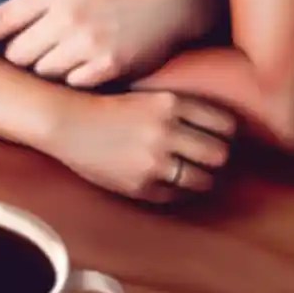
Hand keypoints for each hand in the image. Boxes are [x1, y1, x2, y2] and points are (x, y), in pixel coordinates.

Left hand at [0, 0, 221, 87]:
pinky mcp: (108, 66)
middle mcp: (66, 17)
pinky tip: (86, 68)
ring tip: (63, 60)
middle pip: (18, 55)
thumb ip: (39, 4)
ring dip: (46, 72)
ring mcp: (87, 43)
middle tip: (34, 55)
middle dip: (21, 58)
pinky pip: (72, 85)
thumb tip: (3, 31)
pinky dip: (74, 81)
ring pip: (42, 73)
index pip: (2, 17)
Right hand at [50, 91, 237, 202]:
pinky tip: (167, 181)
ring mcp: (153, 161)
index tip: (218, 137)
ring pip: (203, 180)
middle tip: (206, 158)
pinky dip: (177, 190)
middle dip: (216, 158)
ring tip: (190, 174)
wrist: (66, 123)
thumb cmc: (108, 107)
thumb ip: (184, 110)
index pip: (226, 125)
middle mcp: (165, 132)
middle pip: (220, 154)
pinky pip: (176, 195)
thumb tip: (226, 132)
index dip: (226, 134)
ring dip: (201, 178)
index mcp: (170, 104)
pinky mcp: (140, 184)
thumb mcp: (150, 97)